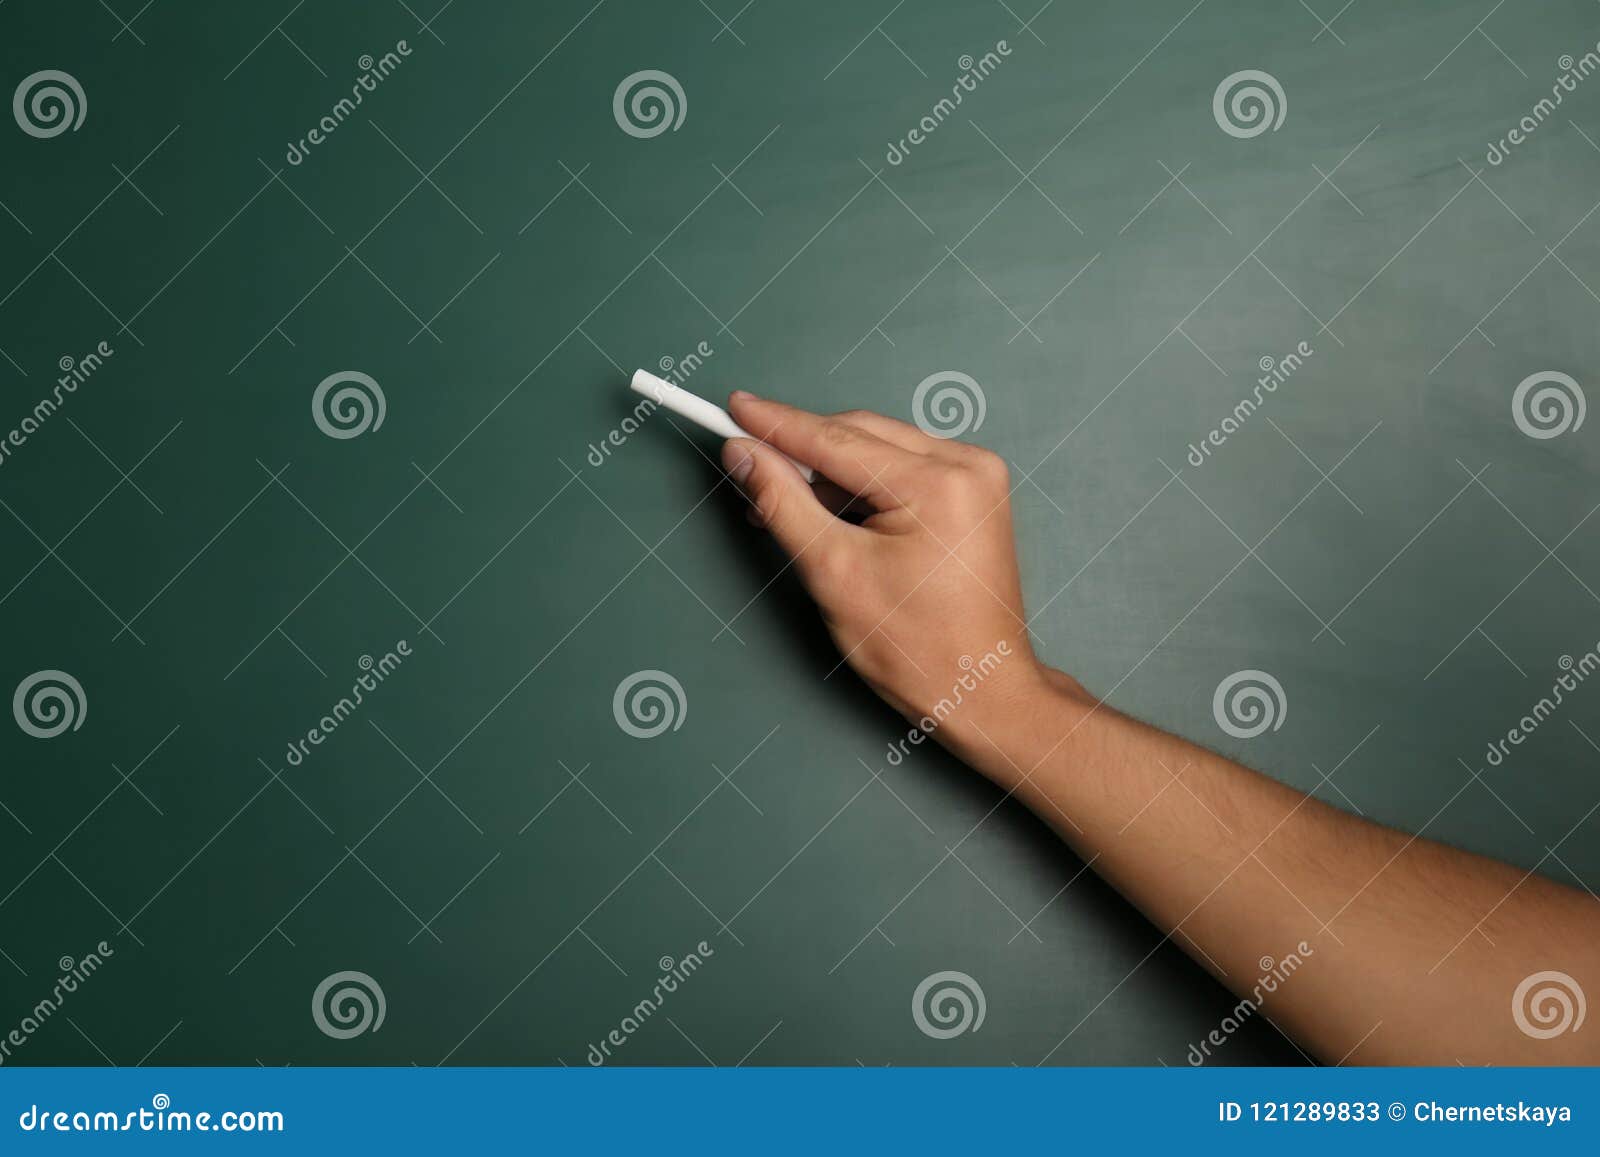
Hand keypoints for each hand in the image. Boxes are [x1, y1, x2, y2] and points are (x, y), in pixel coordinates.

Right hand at [721, 392, 1063, 752]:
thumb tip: (744, 454)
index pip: (837, 439)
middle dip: (801, 451)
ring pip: (879, 450)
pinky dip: (863, 485)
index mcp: (938, 483)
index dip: (776, 424)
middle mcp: (967, 465)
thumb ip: (783, 503)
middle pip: (860, 435)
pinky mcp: (974, 494)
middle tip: (746, 464)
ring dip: (830, 471)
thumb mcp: (833, 572)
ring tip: (783, 504)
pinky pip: (904, 469)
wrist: (979, 691)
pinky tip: (829, 511)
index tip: (733, 407)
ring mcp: (977, 477)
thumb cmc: (916, 647)